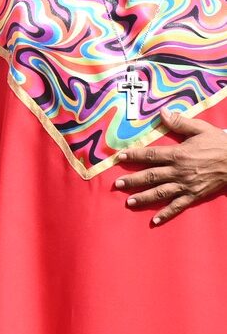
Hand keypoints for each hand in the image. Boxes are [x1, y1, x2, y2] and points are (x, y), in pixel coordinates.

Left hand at [114, 110, 226, 225]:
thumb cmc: (219, 144)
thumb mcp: (200, 129)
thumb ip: (179, 122)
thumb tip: (161, 112)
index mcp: (178, 154)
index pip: (150, 155)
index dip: (134, 155)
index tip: (119, 157)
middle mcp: (178, 171)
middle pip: (150, 176)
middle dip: (132, 180)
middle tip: (117, 184)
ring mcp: (186, 185)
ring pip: (160, 193)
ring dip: (143, 198)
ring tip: (128, 202)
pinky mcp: (194, 195)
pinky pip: (177, 206)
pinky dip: (166, 214)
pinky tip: (154, 221)